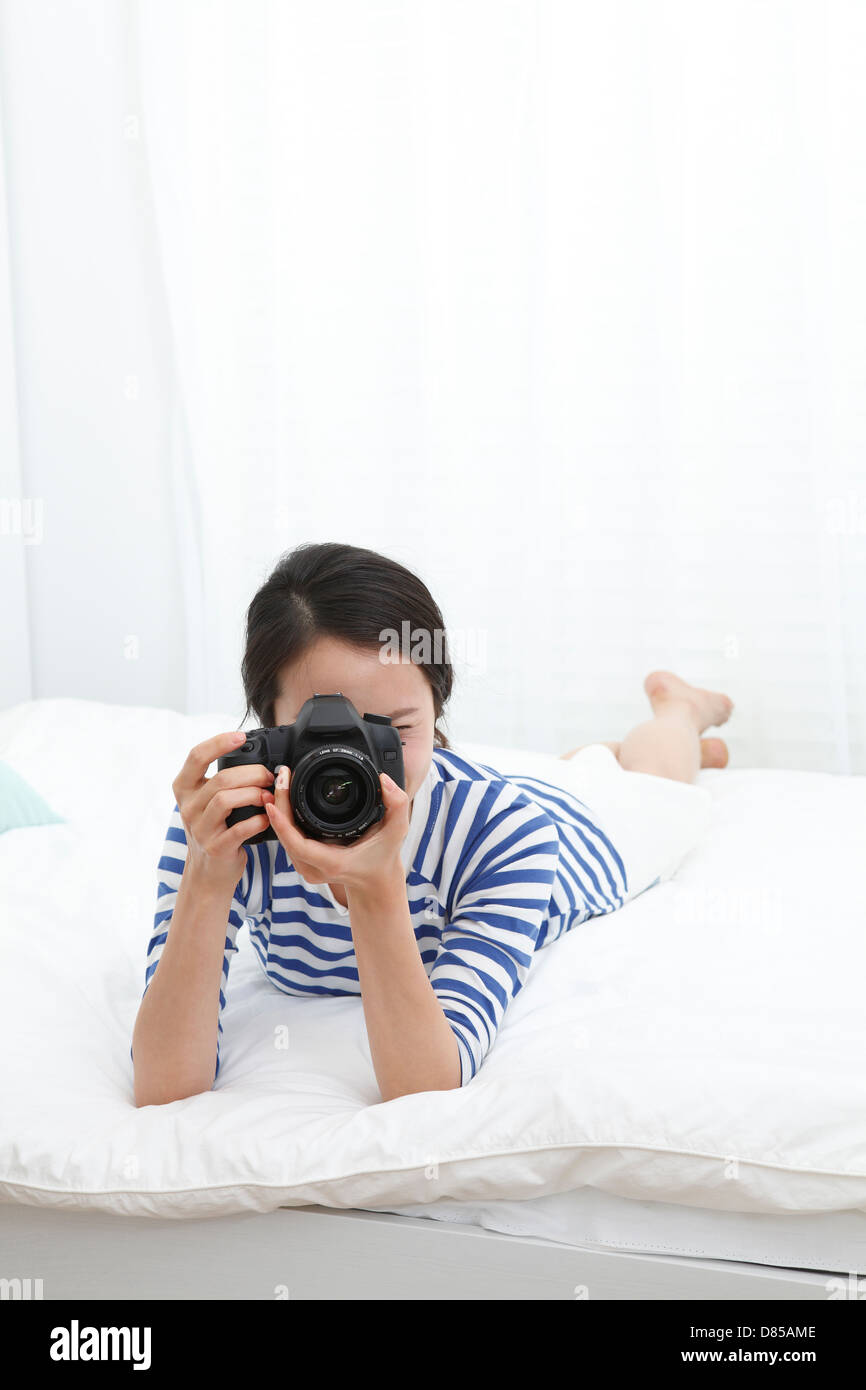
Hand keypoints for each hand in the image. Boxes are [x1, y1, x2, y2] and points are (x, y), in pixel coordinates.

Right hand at [172, 730, 276, 889]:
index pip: (196, 756)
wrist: (208, 872)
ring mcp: (199, 828)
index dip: (219, 742)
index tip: (241, 736)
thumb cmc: (214, 828)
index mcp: (184, 788)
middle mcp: (188, 806)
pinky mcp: (215, 847)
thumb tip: (256, 758)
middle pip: (221, 778)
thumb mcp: (206, 801)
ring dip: (254, 794)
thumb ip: (221, 780)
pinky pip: (239, 829)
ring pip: (226, 800)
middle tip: (270, 777)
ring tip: (268, 796)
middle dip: (252, 773)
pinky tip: (266, 819)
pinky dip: (257, 821)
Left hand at [265, 766, 409, 894]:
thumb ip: (397, 804)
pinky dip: (283, 819)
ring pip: (284, 839)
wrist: (377, 881)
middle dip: (279, 806)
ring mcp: (307, 867)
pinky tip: (283, 799)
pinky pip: (288, 840)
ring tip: (281, 782)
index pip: (298, 845)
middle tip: (282, 777)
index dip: (282, 825)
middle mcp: (315, 868)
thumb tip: (384, 780)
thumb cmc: (383, 858)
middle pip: (285, 838)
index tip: (274, 803)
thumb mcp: (396, 831)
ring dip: (279, 811)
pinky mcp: (305, 861)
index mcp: (333, 862)